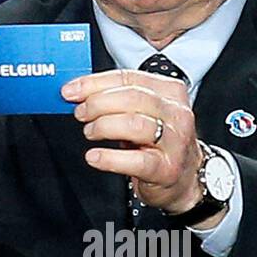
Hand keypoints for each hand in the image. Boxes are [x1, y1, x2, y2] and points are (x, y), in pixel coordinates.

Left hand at [62, 68, 203, 213]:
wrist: (185, 178)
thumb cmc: (159, 143)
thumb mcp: (145, 113)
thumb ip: (118, 98)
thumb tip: (80, 92)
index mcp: (170, 92)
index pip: (129, 77)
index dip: (95, 82)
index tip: (72, 90)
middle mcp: (176, 113)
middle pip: (132, 97)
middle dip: (98, 103)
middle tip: (80, 113)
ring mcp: (174, 142)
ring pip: (134, 124)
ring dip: (103, 126)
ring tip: (90, 132)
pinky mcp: (167, 168)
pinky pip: (135, 160)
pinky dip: (109, 158)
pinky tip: (94, 157)